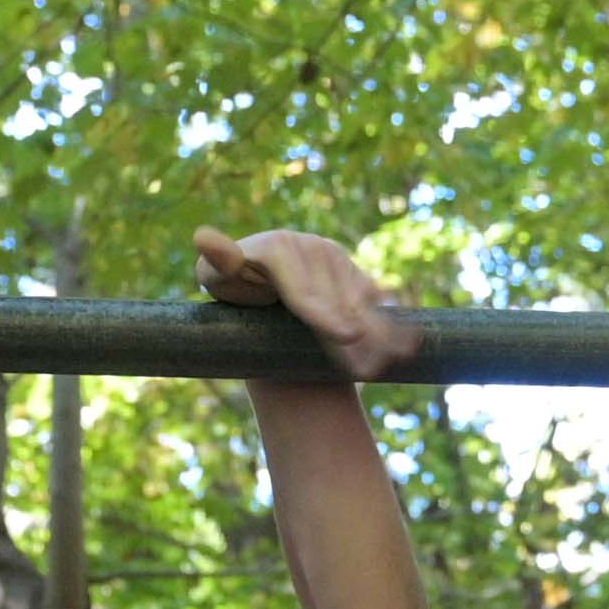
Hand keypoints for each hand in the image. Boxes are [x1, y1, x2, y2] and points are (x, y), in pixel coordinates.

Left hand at [198, 226, 422, 382]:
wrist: (262, 288)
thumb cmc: (232, 287)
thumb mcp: (215, 276)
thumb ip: (217, 261)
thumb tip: (203, 237)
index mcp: (279, 247)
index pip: (303, 291)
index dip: (325, 314)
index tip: (344, 335)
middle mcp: (313, 249)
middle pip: (336, 303)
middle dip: (350, 337)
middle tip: (363, 371)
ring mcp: (337, 261)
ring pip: (360, 303)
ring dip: (375, 336)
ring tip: (381, 367)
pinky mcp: (355, 274)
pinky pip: (374, 302)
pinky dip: (389, 325)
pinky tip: (406, 346)